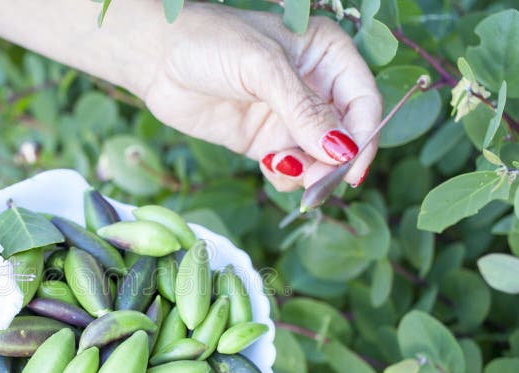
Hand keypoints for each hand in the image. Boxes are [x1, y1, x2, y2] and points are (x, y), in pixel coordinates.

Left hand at [141, 4, 381, 191]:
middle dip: (336, 163)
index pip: (363, 100)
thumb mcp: (262, 69)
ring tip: (285, 170)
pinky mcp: (263, 140)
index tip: (352, 169)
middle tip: (318, 184)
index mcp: (326, 54)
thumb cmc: (208, 42)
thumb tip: (342, 150)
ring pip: (320, 157)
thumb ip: (304, 110)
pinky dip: (288, 176)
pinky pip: (290, 167)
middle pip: (345, 135)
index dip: (364, 136)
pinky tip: (272, 167)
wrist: (154, 58)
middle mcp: (313, 86)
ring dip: (312, 174)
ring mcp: (287, 116)